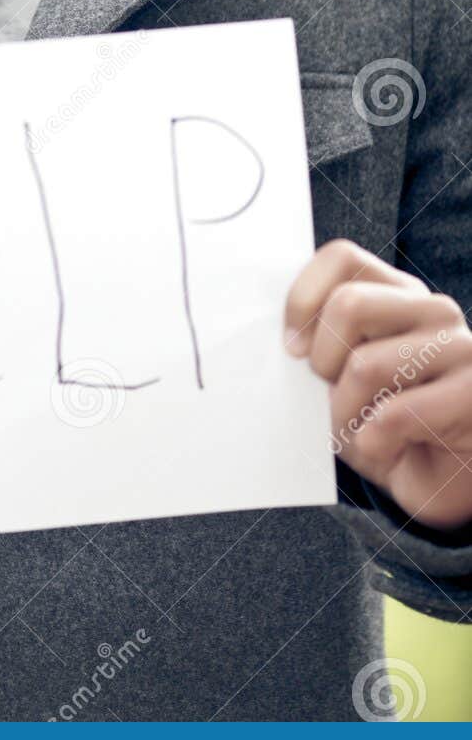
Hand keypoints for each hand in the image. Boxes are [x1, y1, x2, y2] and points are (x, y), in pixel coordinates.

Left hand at [284, 239, 471, 531]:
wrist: (439, 482)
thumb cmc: (382, 425)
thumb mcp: (342, 376)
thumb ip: (320, 343)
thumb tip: (286, 340)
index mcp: (399, 293)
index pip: (342, 257)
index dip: (303, 298)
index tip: (292, 346)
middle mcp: (434, 310)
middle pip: (348, 304)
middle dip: (322, 361)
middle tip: (335, 394)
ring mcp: (461, 350)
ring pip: (365, 365)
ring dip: (345, 414)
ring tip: (362, 430)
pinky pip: (394, 417)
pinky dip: (374, 445)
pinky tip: (390, 450)